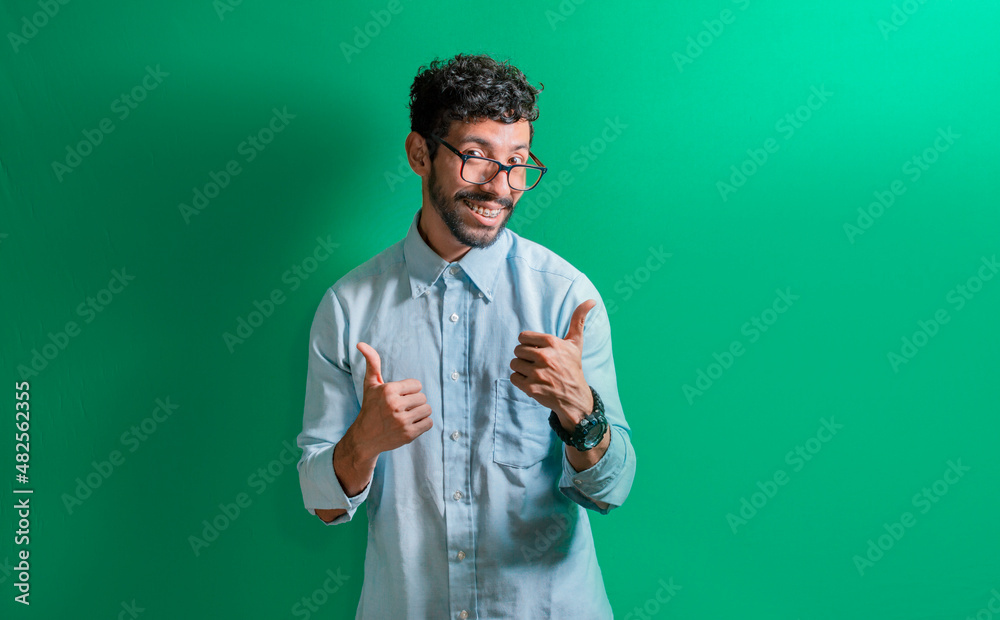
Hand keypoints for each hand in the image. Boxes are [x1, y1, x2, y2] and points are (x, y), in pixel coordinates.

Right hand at [348, 342, 432, 458]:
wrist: (364, 438)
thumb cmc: (370, 408)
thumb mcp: (370, 384)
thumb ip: (372, 362)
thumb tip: (360, 343)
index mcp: (388, 390)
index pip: (417, 384)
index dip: (409, 390)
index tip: (399, 397)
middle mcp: (395, 405)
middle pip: (423, 397)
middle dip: (414, 402)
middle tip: (401, 408)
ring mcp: (402, 421)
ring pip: (427, 409)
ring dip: (419, 413)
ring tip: (406, 416)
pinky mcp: (408, 434)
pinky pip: (429, 423)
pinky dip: (422, 424)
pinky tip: (410, 425)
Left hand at [509, 300, 595, 428]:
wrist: (575, 396)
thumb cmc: (573, 367)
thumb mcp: (576, 343)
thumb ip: (578, 320)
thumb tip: (591, 300)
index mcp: (552, 342)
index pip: (522, 337)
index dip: (528, 344)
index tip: (538, 351)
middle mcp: (544, 356)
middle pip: (517, 350)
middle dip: (525, 357)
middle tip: (537, 364)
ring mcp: (537, 373)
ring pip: (514, 364)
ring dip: (522, 369)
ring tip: (535, 373)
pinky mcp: (531, 388)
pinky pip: (513, 378)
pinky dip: (520, 381)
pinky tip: (533, 382)